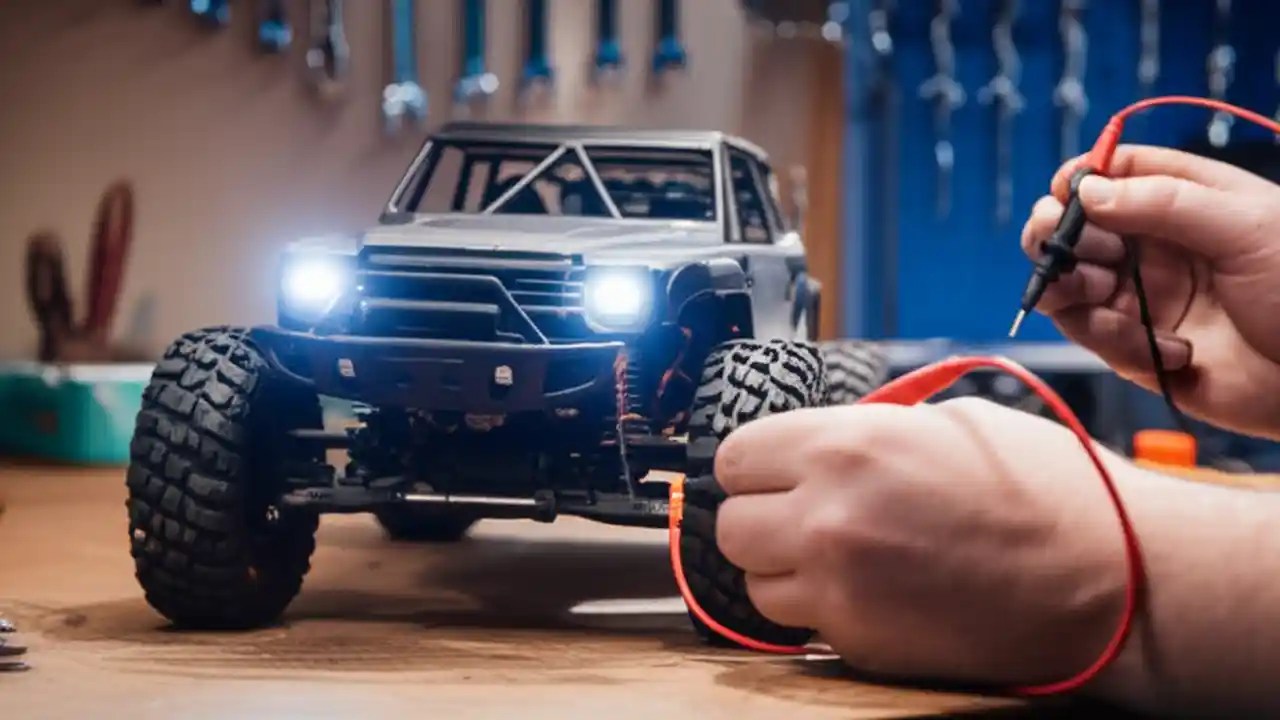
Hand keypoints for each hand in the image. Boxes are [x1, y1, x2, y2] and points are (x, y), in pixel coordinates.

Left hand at [713, 398, 1130, 686]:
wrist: (1110, 581)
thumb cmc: (1047, 491)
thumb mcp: (950, 421)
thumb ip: (868, 429)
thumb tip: (820, 441)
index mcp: (847, 446)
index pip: (736, 456)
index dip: (757, 464)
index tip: (772, 471)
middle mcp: (828, 517)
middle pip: (730, 523)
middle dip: (759, 516)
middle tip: (798, 514)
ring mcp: (839, 588)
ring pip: (754, 581)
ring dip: (782, 568)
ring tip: (835, 556)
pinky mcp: (859, 643)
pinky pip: (801, 623)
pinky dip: (819, 608)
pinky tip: (869, 590)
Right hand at [1022, 145, 1279, 438]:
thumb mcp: (1246, 227)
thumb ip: (1165, 202)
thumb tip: (1086, 191)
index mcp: (1185, 202)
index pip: (1115, 172)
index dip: (1080, 179)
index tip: (1065, 193)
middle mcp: (1154, 246)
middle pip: (1073, 226)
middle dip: (1059, 234)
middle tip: (1079, 249)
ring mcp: (1140, 297)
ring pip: (1066, 282)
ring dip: (1070, 286)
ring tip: (1103, 292)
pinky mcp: (1134, 347)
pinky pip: (1091, 335)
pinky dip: (1113, 339)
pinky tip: (1169, 350)